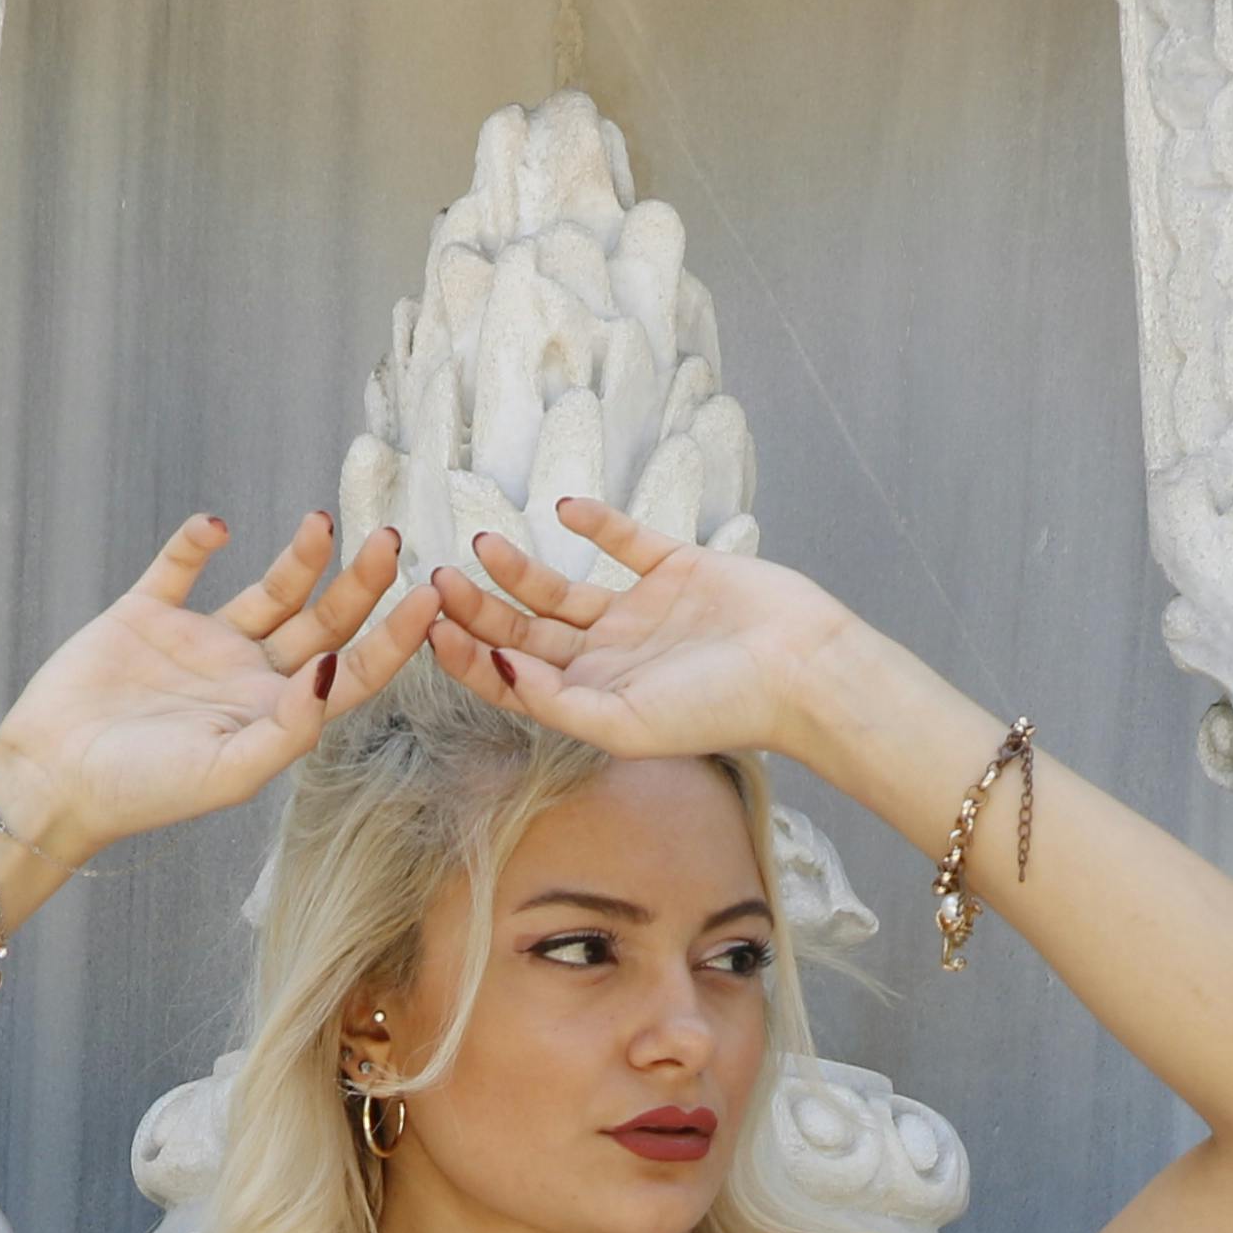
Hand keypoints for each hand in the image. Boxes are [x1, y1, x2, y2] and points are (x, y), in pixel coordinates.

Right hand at [0, 514, 432, 865]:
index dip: (395, 638)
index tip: (430, 597)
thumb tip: (332, 671)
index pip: (353, 671)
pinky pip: (180, 567)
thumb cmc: (142, 792)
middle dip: (361, 583)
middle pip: (323, 621)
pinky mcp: (146, 615)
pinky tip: (216, 526)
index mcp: (276, 716)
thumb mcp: (228, 773)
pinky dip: (197, 541)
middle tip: (391, 540)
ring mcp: (200, 642)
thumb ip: (288, 729)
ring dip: (301, 556)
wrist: (51, 780)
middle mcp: (248, 675)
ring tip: (322, 521)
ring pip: (270, 589)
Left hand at [425, 501, 879, 768]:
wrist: (801, 668)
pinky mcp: (677, 568)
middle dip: (481, 609)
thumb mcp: (626, 723)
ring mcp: (642, 611)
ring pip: (562, 588)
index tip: (431, 628)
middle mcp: (612, 657)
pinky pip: (625, 540)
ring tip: (484, 544)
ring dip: (521, 568)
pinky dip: (595, 524)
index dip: (470, 656)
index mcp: (596, 698)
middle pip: (528, 632)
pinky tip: (564, 509)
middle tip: (440, 578)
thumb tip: (496, 670)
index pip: (515, 678)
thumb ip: (556, 701)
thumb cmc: (720, 710)